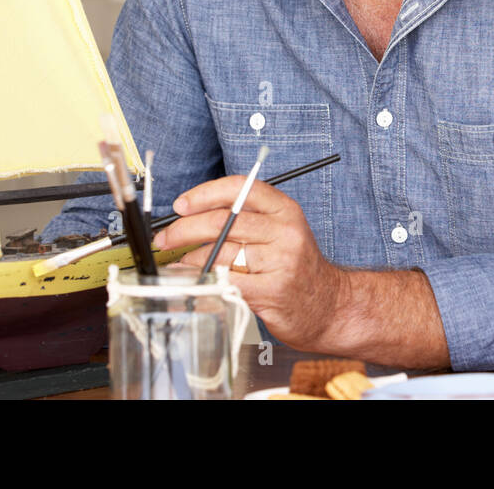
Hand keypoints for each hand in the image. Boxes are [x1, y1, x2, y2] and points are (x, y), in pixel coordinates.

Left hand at [153, 176, 345, 351]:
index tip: (181, 204)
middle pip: (223, 221)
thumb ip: (246, 219)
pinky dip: (203, 279)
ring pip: (221, 252)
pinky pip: (226, 280)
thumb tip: (193, 215)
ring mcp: (280, 261)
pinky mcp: (271, 290)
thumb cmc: (295, 266)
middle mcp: (285, 231)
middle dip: (185, 229)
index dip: (205, 193)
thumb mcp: (280, 231)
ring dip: (190, 258)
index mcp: (285, 210)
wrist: (327, 304)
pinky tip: (194, 279)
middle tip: (166, 238)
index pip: (240, 189)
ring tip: (180, 262)